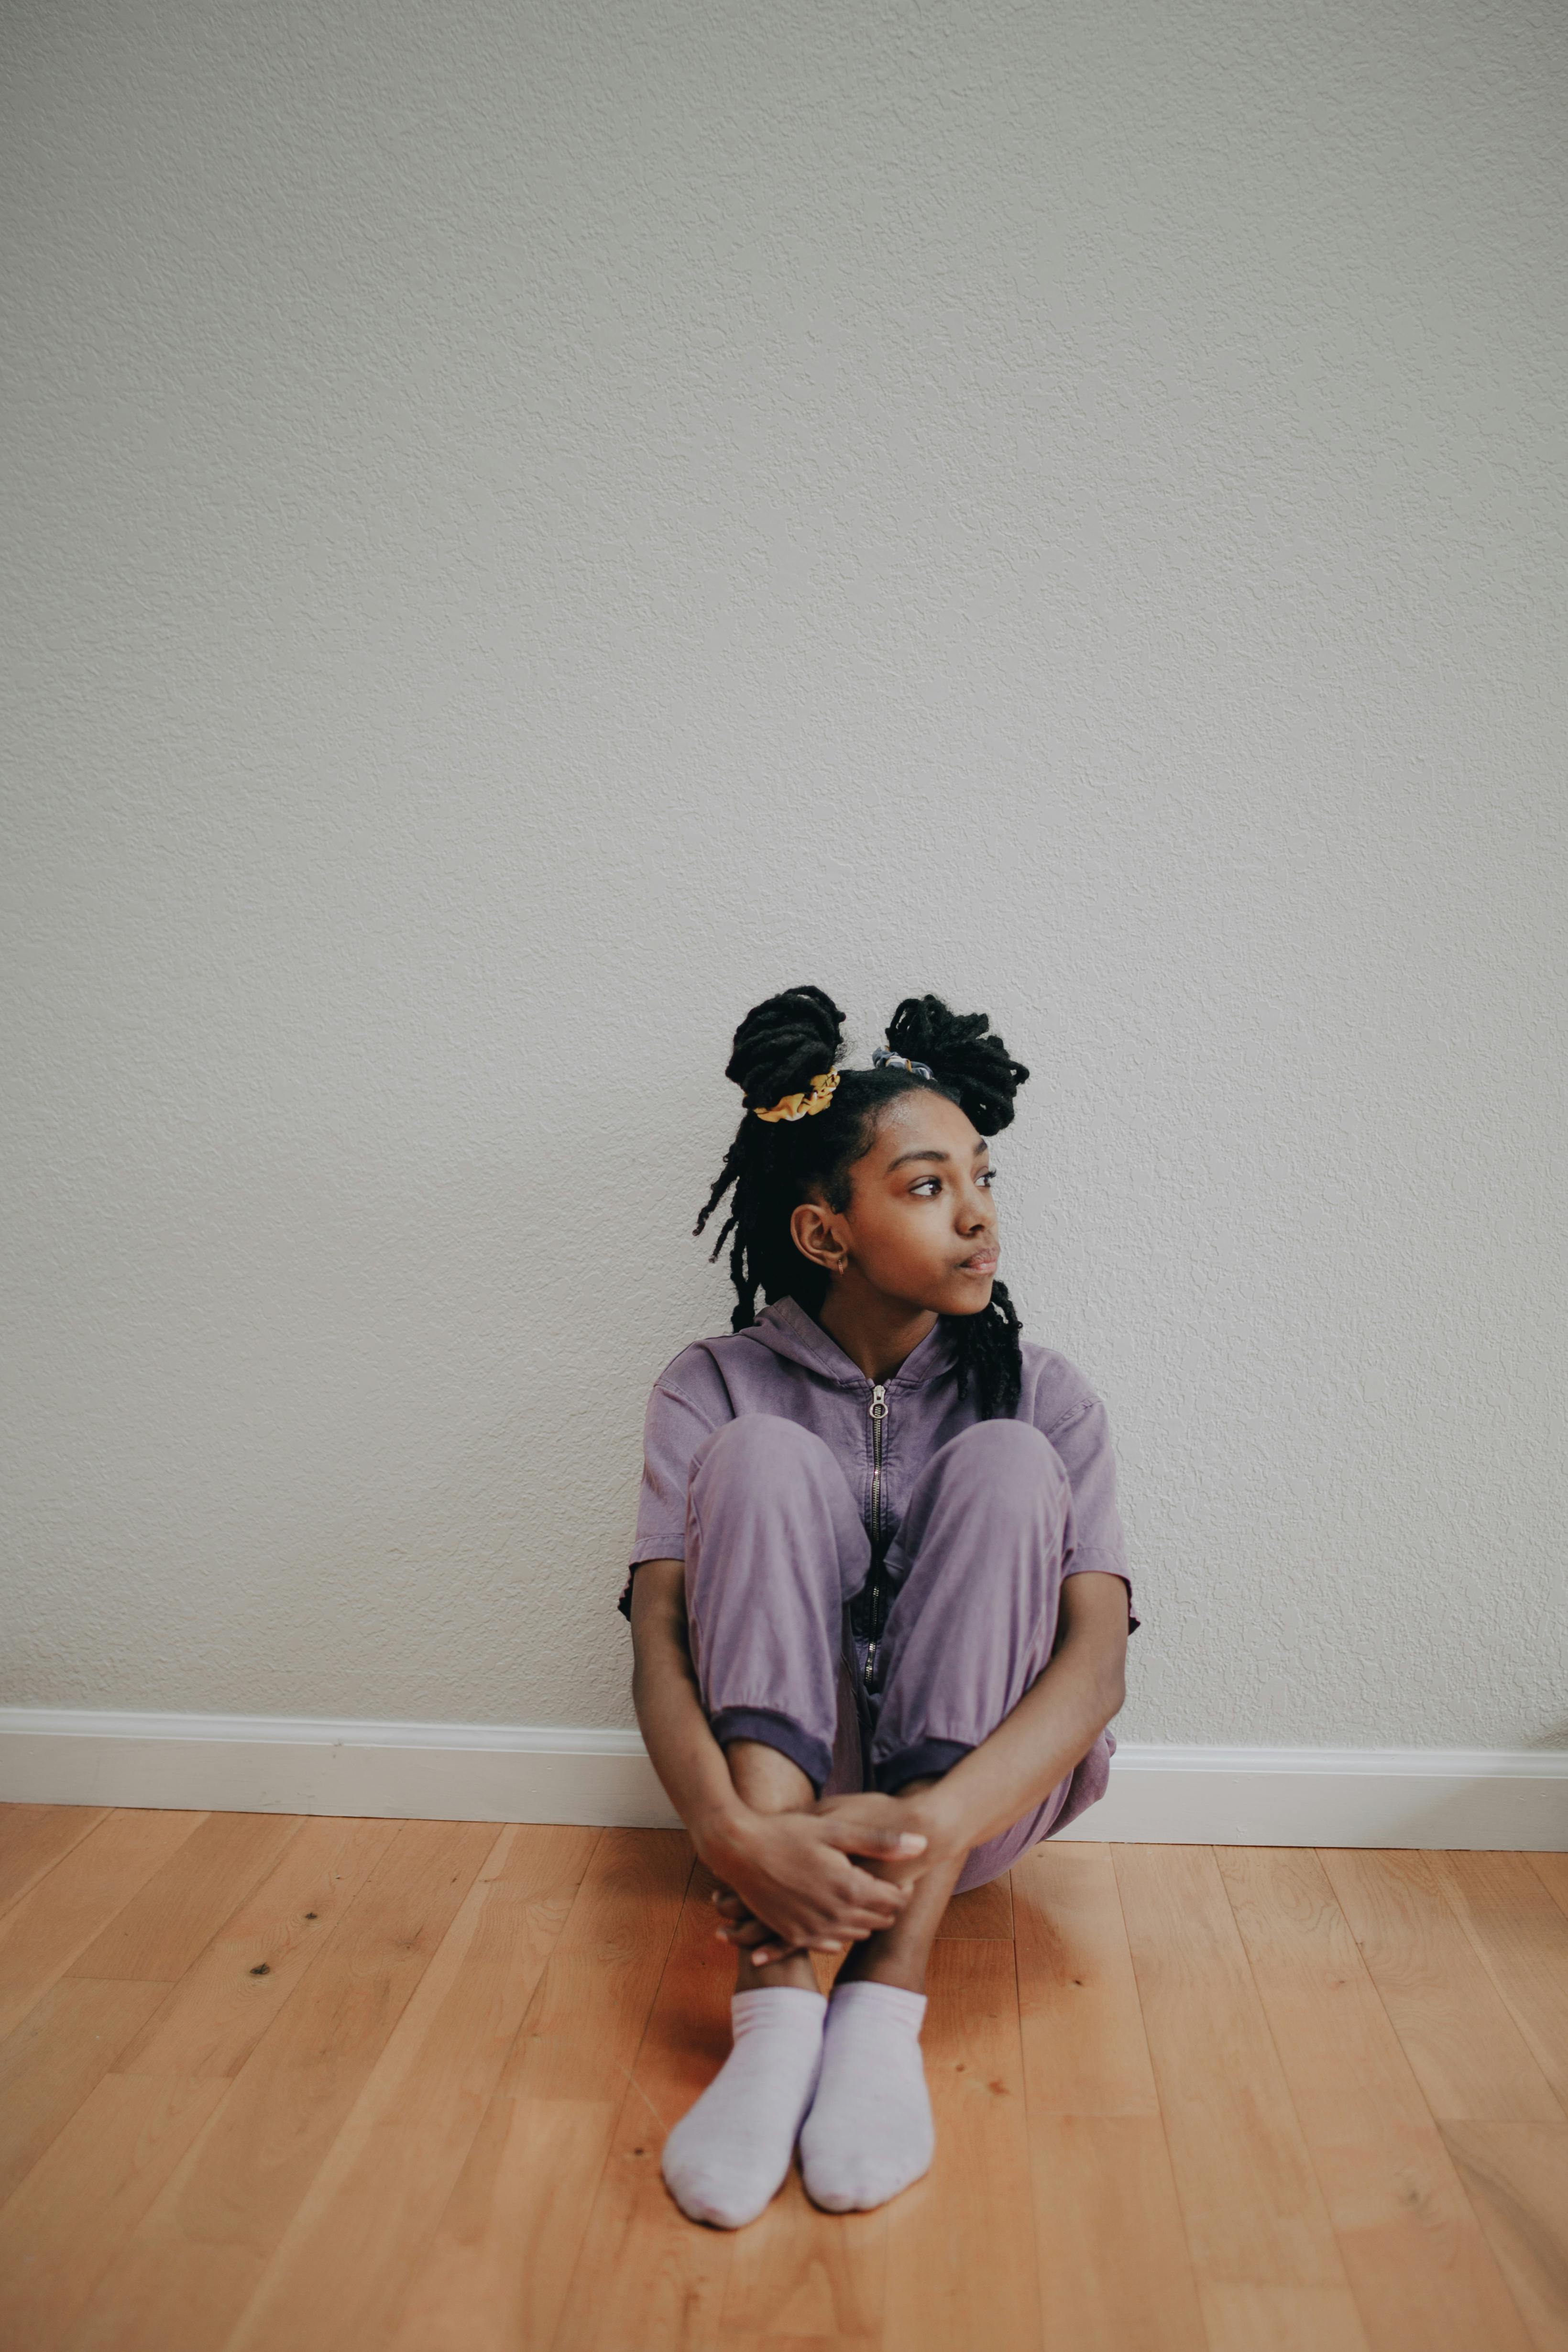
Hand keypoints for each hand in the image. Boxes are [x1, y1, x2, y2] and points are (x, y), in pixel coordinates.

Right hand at [700, 1800, 929, 1964]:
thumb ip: (881, 1842)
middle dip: (886, 1902)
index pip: (896, 1903)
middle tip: (880, 1878)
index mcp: (850, 1891)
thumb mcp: (836, 1830)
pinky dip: (838, 1929)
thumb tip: (924, 1843)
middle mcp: (834, 1918)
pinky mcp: (794, 1935)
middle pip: (879, 1920)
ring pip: (856, 1933)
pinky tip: (834, 1907)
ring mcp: (812, 1931)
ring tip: (857, 1888)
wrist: (739, 1849)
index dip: (902, 1887)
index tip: (898, 1871)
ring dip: (863, 1916)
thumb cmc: (788, 1832)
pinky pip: (830, 1943)